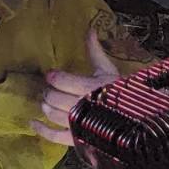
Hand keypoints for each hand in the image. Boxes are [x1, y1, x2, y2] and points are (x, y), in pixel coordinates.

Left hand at [31, 25, 118, 144]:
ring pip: (52, 115)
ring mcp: (78, 125)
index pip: (60, 80)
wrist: (136, 120)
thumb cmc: (122, 92)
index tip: (51, 75)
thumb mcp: (108, 70)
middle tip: (50, 89)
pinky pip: (55, 137)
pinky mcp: (77, 139)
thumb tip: (90, 30)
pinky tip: (32, 123)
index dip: (53, 77)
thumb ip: (95, 52)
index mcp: (89, 87)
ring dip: (46, 107)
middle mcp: (81, 107)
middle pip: (53, 97)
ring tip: (47, 102)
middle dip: (49, 92)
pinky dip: (41, 130)